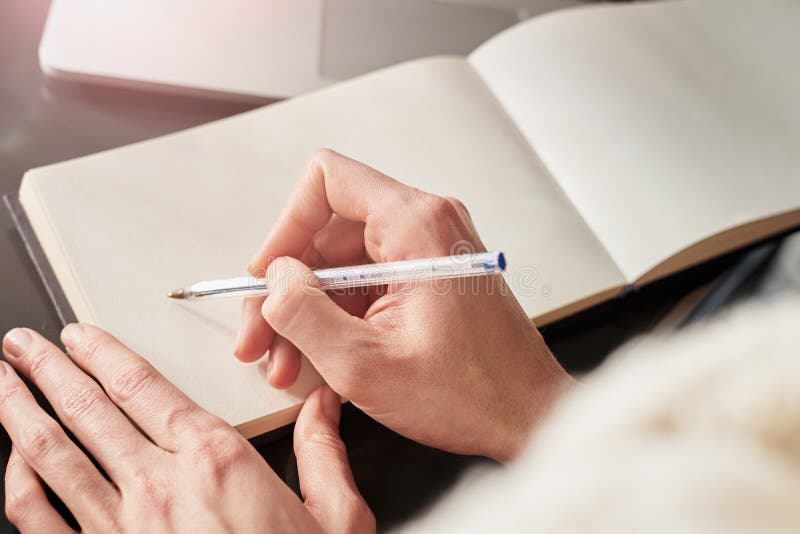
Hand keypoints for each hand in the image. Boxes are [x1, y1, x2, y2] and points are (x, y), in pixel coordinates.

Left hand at [1, 325, 373, 532]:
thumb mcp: (335, 518)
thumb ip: (322, 453)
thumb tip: (323, 406)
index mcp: (217, 462)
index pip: (142, 387)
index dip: (101, 352)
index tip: (77, 334)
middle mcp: (160, 487)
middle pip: (88, 411)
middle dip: (48, 369)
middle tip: (21, 343)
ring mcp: (122, 529)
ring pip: (53, 456)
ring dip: (20, 413)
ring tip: (3, 382)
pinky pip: (38, 519)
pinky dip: (17, 484)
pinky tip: (13, 463)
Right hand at [236, 149, 571, 461]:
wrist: (529, 417)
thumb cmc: (473, 393)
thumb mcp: (364, 364)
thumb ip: (303, 313)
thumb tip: (274, 279)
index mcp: (416, 225)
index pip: (327, 181)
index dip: (285, 226)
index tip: (267, 275)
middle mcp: (426, 226)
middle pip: (327, 231)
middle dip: (287, 288)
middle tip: (260, 339)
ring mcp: (429, 252)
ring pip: (342, 264)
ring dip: (306, 311)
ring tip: (286, 364)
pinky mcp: (429, 278)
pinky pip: (366, 285)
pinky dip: (337, 318)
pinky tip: (317, 361)